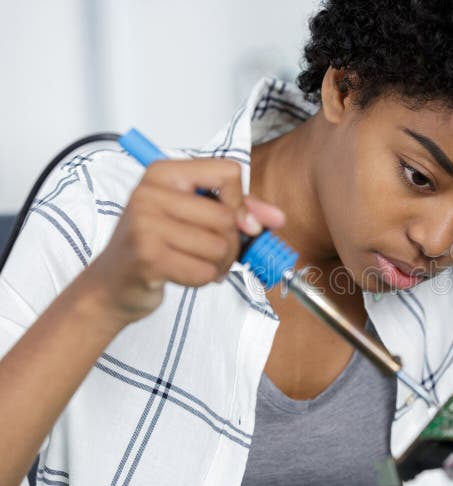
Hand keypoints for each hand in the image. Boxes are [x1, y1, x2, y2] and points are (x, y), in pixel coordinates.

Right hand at [83, 159, 284, 323]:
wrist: (112, 284)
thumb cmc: (157, 245)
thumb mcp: (195, 216)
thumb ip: (238, 210)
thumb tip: (277, 218)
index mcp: (163, 172)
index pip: (228, 172)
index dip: (241, 203)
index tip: (237, 222)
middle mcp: (150, 192)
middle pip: (228, 217)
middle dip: (232, 244)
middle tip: (213, 253)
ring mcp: (145, 224)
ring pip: (220, 246)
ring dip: (219, 265)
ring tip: (198, 263)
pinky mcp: (147, 257)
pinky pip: (204, 270)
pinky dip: (204, 279)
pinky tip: (186, 275)